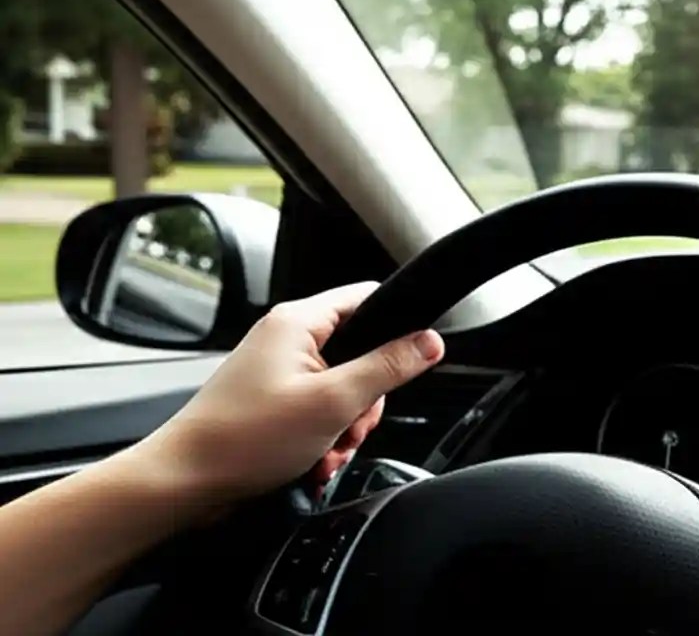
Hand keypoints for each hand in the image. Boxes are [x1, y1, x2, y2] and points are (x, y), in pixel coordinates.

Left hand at [136, 282, 444, 505]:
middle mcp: (287, 340)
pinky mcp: (273, 403)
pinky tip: (314, 461)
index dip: (397, 328)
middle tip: (352, 424)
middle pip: (362, 353)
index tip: (409, 361)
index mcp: (299, 322)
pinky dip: (325, 438)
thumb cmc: (243, 438)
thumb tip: (429, 342)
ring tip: (327, 450)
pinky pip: (320, 412)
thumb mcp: (334, 401)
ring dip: (347, 426)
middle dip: (367, 399)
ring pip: (344, 390)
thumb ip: (388, 368)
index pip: (368, 299)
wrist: (185, 483)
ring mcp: (278, 372)